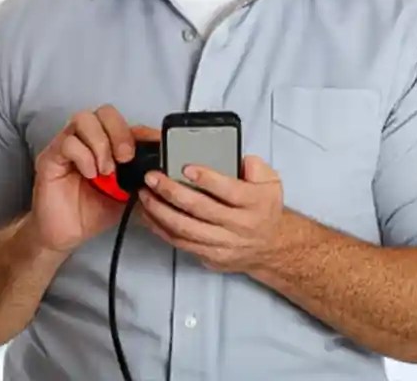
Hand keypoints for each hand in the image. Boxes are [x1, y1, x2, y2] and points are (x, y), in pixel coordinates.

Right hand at [29, 105, 158, 253]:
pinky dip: (84, 157)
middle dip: (120, 132)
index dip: (140, 130)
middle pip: (104, 112)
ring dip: (101, 144)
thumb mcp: (127, 192)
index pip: (123, 121)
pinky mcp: (50, 157)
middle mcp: (85, 139)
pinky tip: (91, 175)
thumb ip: (140, 174)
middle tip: (125, 159)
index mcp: (106, 144)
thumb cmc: (94, 212)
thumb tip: (162, 163)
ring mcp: (65, 145)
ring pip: (84, 119)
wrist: (66, 235)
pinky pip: (68, 143)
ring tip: (106, 171)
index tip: (154, 146)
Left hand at [137, 154, 285, 273]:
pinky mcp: (210, 256)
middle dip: (172, 191)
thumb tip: (241, 160)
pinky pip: (180, 243)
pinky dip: (160, 228)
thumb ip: (256, 167)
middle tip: (153, 177)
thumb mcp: (271, 183)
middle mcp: (239, 226)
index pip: (229, 190)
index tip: (186, 168)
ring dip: (160, 211)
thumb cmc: (263, 209)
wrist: (271, 246)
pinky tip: (149, 214)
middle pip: (200, 209)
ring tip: (145, 194)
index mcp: (254, 204)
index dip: (207, 179)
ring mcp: (223, 244)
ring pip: (186, 229)